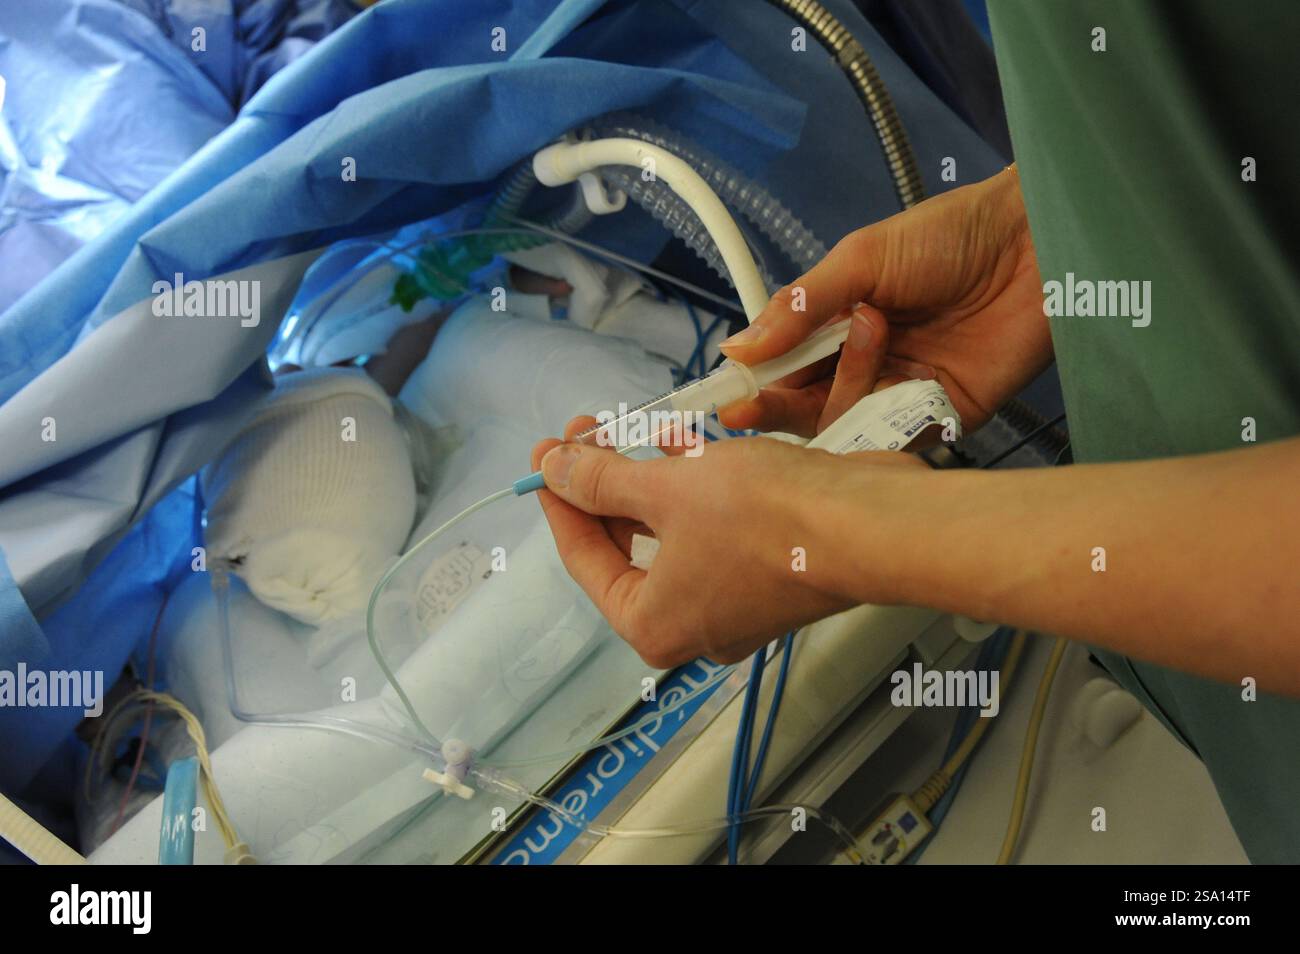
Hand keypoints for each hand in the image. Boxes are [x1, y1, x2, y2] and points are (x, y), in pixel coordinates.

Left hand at [531, 420, 926, 666]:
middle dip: (604, 484)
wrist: (869, 525)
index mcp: (652, 624)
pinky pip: (713, 529)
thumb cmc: (765, 517)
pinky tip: (685, 443)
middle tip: (585, 432)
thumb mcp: (666, 487)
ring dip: (649, 480)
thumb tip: (553, 471)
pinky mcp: (769, 574)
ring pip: (671, 534)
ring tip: (631, 429)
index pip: (583, 558)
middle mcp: (691, 625)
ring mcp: (734, 603)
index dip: (559, 499)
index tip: (544, 455)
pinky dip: (695, 488)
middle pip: (625, 548)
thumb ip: (602, 480)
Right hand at [719, 167, 1051, 435]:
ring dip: (846, 385)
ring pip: (848, 424)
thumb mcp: (861, 258)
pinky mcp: (947, 415)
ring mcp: (905, 392)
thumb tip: (738, 347)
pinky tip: (892, 382)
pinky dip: (886, 426)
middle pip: (809, 406)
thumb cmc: (950, 235)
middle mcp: (868, 364)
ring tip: (875, 327)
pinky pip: (901, 439)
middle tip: (753, 407)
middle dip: (780, 407)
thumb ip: (801, 306)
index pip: (784, 368)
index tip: (728, 398)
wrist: (1035, 242)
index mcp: (839, 325)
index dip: (756, 386)